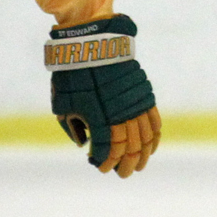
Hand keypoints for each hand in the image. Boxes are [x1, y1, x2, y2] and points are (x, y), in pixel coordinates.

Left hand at [47, 14, 159, 177]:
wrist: (91, 43)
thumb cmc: (71, 75)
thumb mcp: (63, 105)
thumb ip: (74, 127)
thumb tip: (84, 143)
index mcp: (100, 119)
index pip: (108, 150)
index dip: (104, 161)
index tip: (98, 166)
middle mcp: (121, 114)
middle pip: (129, 148)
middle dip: (125, 164)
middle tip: (122, 173)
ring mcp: (135, 104)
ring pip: (145, 137)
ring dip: (142, 155)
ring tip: (139, 166)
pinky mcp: (143, 94)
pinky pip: (153, 121)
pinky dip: (154, 137)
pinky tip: (151, 148)